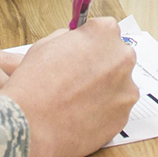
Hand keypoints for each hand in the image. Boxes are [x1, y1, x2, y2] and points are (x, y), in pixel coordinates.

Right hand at [1, 18, 138, 156]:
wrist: (30, 126)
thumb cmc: (33, 85)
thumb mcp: (45, 45)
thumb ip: (69, 38)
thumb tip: (77, 43)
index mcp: (104, 33)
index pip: (106, 30)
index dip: (91, 43)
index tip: (83, 52)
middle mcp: (121, 58)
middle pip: (117, 57)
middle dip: (101, 65)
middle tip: (78, 78)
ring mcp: (126, 88)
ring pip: (119, 84)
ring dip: (103, 89)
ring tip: (76, 99)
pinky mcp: (124, 116)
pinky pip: (116, 108)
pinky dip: (103, 111)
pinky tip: (81, 114)